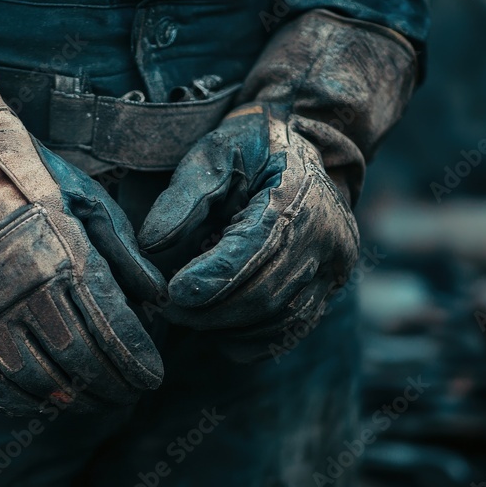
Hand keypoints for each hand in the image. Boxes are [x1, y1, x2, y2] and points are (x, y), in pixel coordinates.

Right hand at [0, 12, 163, 414]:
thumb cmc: (25, 179)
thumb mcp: (87, 202)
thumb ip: (124, 256)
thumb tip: (157, 300)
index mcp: (67, 261)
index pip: (114, 333)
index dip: (137, 363)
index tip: (152, 377)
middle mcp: (28, 296)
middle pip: (83, 365)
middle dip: (113, 387)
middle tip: (128, 395)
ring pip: (41, 382)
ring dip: (74, 400)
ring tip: (93, 400)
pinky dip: (24, 402)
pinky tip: (45, 401)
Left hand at [138, 10, 416, 360]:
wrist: (299, 148)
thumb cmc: (248, 149)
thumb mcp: (211, 155)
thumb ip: (181, 197)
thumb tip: (150, 244)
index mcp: (298, 194)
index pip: (256, 249)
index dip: (212, 278)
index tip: (172, 293)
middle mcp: (327, 235)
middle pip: (266, 293)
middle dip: (211, 310)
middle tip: (169, 310)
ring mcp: (335, 265)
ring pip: (279, 319)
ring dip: (227, 327)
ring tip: (190, 315)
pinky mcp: (330, 286)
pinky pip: (291, 329)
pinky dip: (251, 338)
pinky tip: (219, 326)